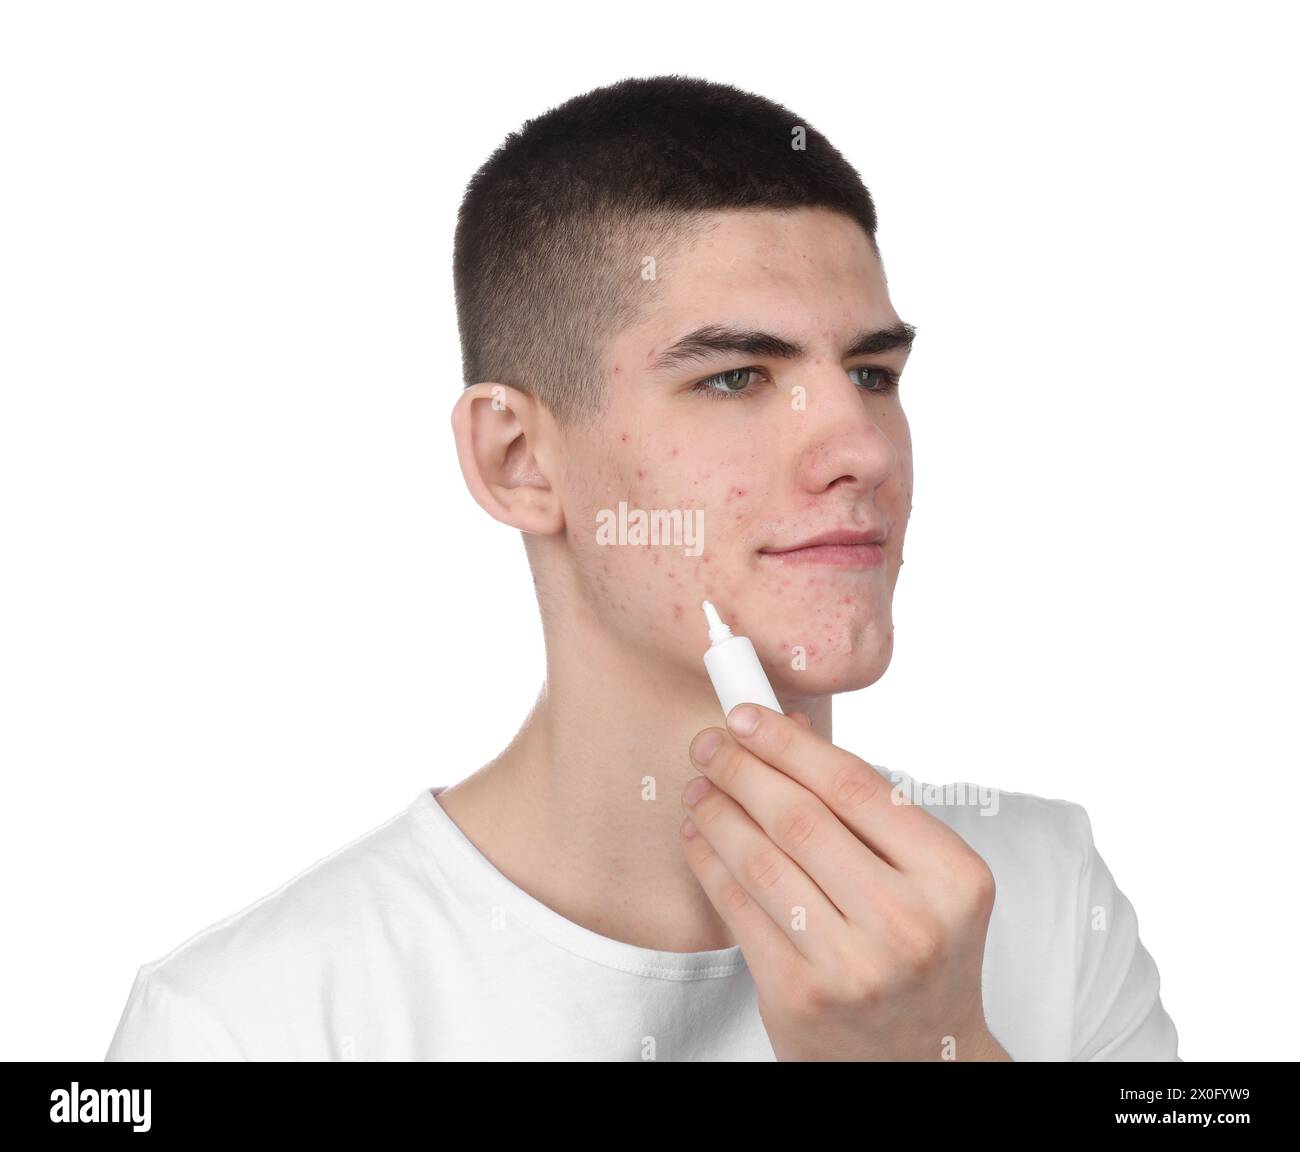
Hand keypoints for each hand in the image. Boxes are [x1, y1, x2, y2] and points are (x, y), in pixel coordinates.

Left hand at [680, 704, 1009, 1060]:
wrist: (921, 1058)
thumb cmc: (923, 950)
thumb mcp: (927, 878)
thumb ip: (867, 810)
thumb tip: (788, 729)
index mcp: (952, 878)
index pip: (855, 786)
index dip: (791, 743)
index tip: (749, 715)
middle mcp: (907, 922)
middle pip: (800, 819)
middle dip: (743, 769)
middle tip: (711, 743)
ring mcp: (852, 966)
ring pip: (761, 861)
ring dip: (718, 813)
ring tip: (699, 787)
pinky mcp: (799, 997)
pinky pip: (738, 910)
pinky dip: (709, 863)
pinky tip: (699, 837)